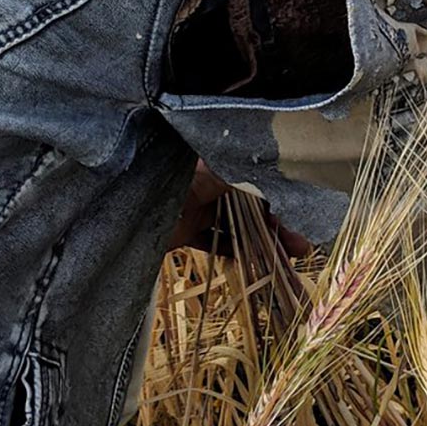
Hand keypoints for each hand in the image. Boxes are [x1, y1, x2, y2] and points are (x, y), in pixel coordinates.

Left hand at [169, 163, 311, 261]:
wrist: (123, 215)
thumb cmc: (169, 184)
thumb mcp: (211, 174)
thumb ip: (244, 174)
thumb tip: (279, 168)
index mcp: (216, 162)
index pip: (259, 176)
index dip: (283, 196)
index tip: (303, 215)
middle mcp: (209, 182)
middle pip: (253, 203)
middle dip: (279, 224)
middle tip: (302, 246)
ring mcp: (197, 207)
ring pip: (239, 224)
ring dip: (263, 240)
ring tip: (286, 261)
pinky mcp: (185, 231)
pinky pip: (216, 241)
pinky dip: (235, 251)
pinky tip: (255, 263)